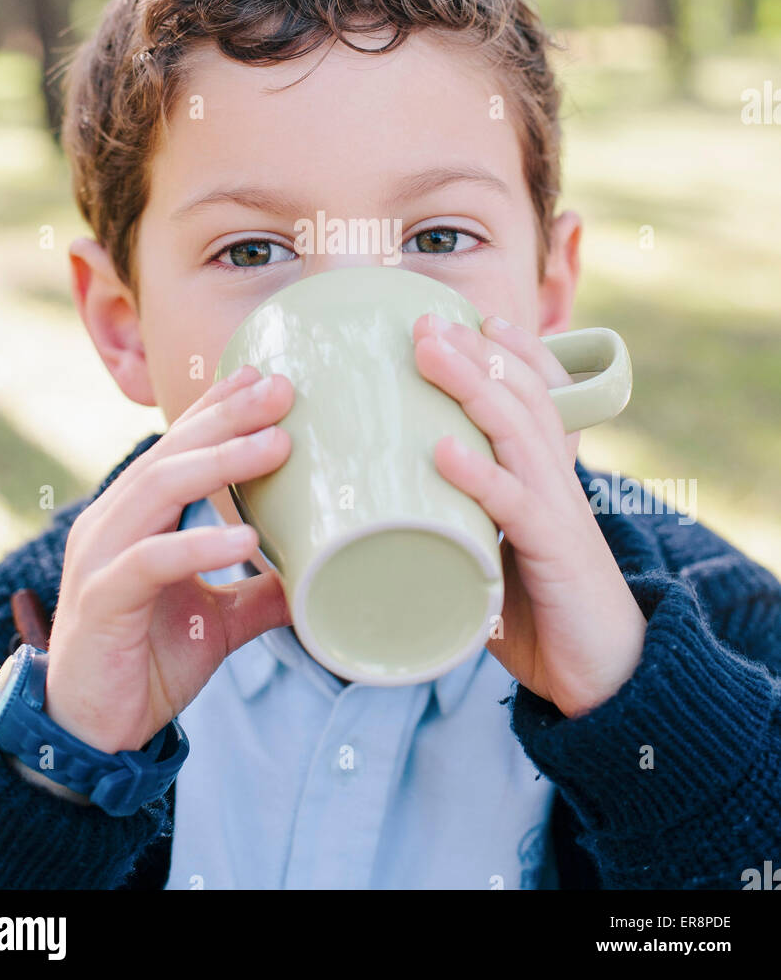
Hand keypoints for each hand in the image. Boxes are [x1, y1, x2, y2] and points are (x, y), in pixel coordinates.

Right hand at [45, 365, 292, 752]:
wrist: (91, 735)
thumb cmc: (147, 663)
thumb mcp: (219, 620)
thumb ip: (260, 591)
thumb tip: (320, 572)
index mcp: (134, 517)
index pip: (176, 446)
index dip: (216, 409)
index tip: (262, 375)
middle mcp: (112, 523)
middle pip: (171, 453)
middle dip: (227, 417)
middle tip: (280, 389)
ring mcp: (101, 558)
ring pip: (159, 490)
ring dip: (220, 463)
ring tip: (277, 445)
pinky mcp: (100, 602)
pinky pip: (149, 561)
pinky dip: (197, 545)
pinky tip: (243, 537)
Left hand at [413, 313, 645, 718]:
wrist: (608, 680)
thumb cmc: (543, 618)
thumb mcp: (495, 559)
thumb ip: (459, 532)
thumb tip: (389, 522)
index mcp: (547, 478)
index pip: (537, 397)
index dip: (510, 352)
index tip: (469, 315)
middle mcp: (558, 482)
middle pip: (520, 397)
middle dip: (475, 352)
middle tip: (426, 319)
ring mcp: (559, 512)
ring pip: (517, 431)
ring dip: (471, 386)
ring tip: (430, 352)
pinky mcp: (555, 553)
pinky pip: (514, 504)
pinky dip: (478, 473)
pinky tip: (442, 450)